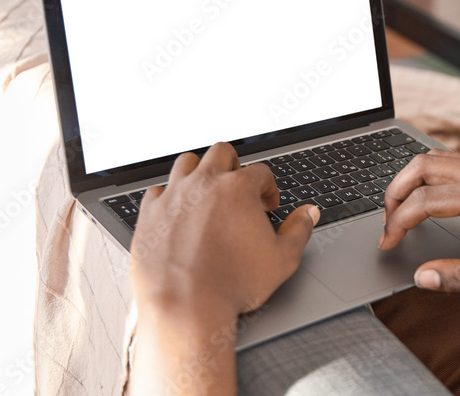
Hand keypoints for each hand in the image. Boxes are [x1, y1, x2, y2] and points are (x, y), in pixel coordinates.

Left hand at [130, 142, 318, 323]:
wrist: (185, 307)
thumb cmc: (232, 285)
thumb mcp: (282, 260)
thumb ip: (299, 230)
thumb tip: (309, 213)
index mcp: (239, 189)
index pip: (260, 172)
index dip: (269, 188)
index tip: (267, 205)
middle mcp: (204, 184)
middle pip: (221, 153)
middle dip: (234, 167)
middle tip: (237, 189)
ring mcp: (174, 196)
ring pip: (187, 162)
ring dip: (200, 172)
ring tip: (206, 193)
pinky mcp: (149, 214)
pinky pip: (157, 191)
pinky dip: (169, 198)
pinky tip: (177, 213)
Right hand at [380, 150, 459, 299]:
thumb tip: (421, 277)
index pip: (423, 201)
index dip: (397, 224)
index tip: (387, 245)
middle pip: (421, 165)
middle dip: (395, 192)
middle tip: (386, 223)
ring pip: (434, 157)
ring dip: (409, 180)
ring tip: (399, 212)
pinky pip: (449, 160)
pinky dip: (427, 175)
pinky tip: (423, 197)